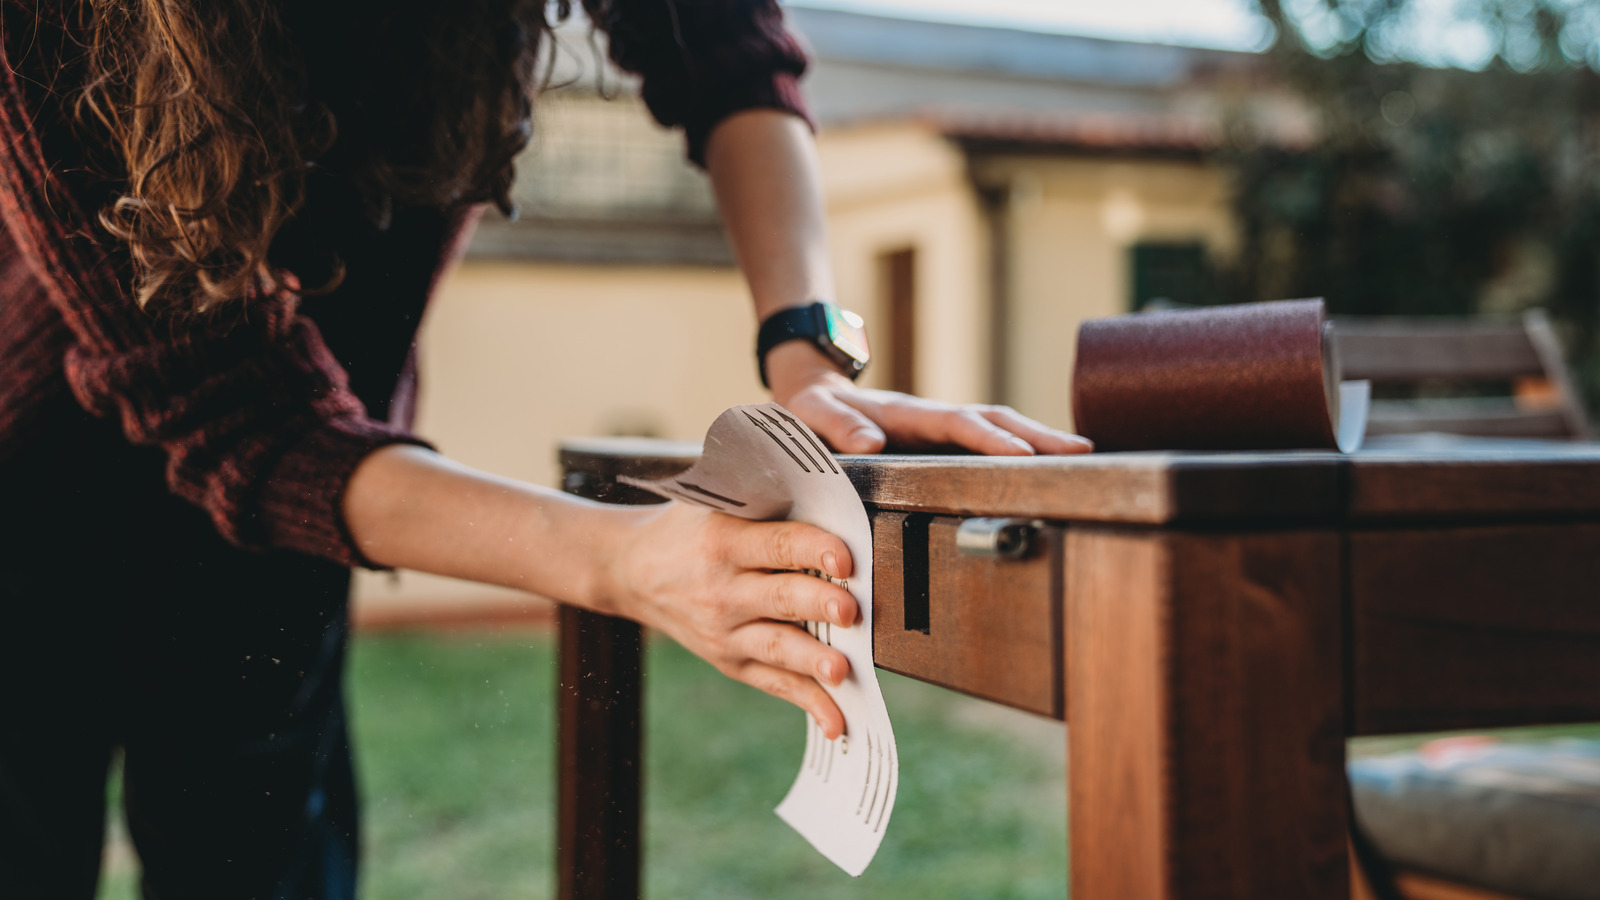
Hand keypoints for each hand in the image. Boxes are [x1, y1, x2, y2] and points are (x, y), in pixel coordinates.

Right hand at [601, 501, 859, 737]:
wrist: (629, 570)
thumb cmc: (690, 524)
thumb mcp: (716, 497)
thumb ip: (767, 491)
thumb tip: (833, 466)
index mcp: (723, 540)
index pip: (775, 544)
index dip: (812, 549)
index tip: (846, 557)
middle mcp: (722, 589)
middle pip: (780, 597)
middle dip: (818, 603)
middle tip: (852, 610)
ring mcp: (726, 631)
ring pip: (778, 648)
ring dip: (813, 661)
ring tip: (843, 670)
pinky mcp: (731, 661)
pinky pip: (776, 685)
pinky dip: (809, 704)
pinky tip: (839, 721)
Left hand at [765, 341, 1094, 454]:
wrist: (810, 391)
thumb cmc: (810, 410)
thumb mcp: (812, 417)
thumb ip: (837, 427)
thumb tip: (870, 444)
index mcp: (905, 414)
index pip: (958, 424)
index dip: (990, 439)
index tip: (1023, 454)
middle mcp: (931, 417)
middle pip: (995, 420)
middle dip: (1038, 435)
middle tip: (1084, 452)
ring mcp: (940, 428)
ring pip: (999, 427)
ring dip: (1039, 439)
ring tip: (1082, 457)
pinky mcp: (942, 440)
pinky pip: (988, 440)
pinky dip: (1021, 447)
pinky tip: (1048, 464)